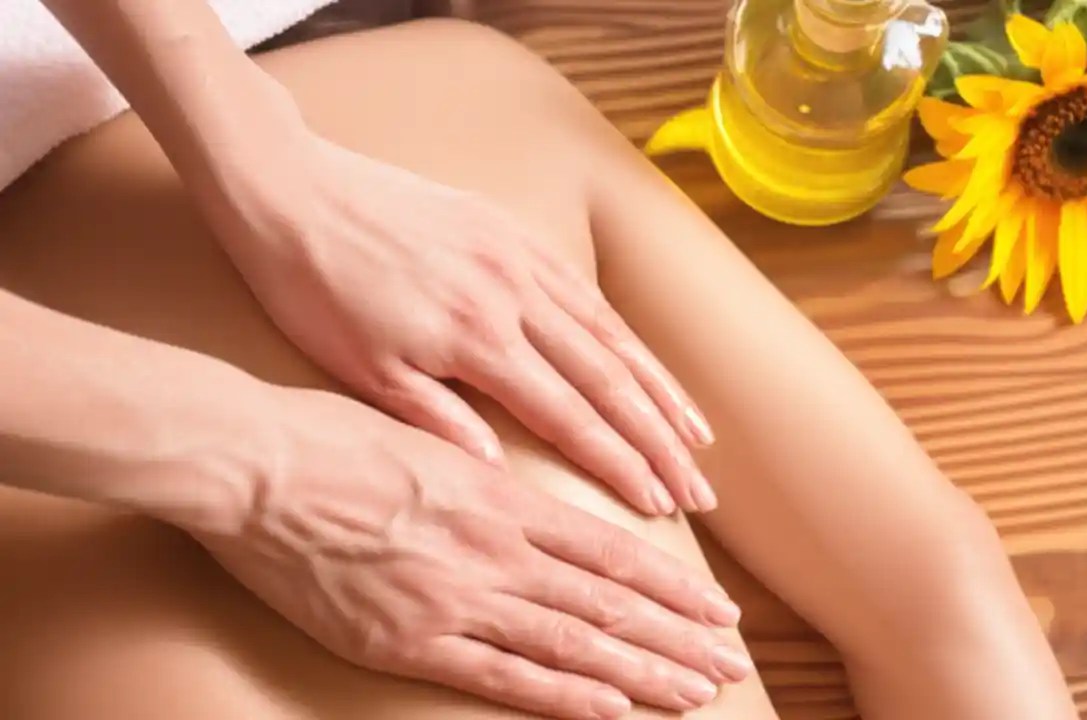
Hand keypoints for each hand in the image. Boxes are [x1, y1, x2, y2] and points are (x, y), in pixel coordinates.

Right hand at [191, 387, 748, 718]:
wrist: (257, 465)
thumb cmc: (334, 438)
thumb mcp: (429, 436)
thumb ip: (484, 476)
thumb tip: (527, 496)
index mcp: (501, 497)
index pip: (611, 551)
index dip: (671, 586)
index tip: (715, 609)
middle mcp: (494, 550)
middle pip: (607, 602)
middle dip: (676, 636)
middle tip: (729, 663)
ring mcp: (454, 598)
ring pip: (571, 642)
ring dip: (640, 671)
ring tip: (694, 691)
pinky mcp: (406, 640)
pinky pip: (500, 676)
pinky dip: (562, 696)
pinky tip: (611, 710)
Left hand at [200, 118, 715, 515]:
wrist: (292, 191)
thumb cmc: (315, 290)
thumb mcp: (363, 370)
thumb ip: (438, 419)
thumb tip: (497, 467)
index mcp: (476, 339)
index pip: (568, 416)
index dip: (620, 465)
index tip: (658, 504)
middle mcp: (514, 296)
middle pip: (608, 381)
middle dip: (660, 441)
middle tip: (698, 490)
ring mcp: (519, 259)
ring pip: (610, 334)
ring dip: (660, 389)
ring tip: (699, 435)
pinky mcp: (512, 233)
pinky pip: (585, 291)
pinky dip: (625, 333)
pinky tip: (646, 362)